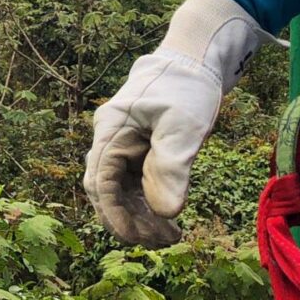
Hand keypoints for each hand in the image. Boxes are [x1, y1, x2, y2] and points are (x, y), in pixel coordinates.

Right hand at [84, 0, 271, 245]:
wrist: (199, 57)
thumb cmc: (188, 86)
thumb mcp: (183, 127)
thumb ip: (171, 168)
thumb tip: (165, 213)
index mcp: (111, 129)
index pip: (100, 181)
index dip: (114, 214)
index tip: (137, 239)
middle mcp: (112, 137)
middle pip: (108, 189)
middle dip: (130, 219)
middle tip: (162, 242)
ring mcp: (125, 142)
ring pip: (122, 188)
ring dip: (141, 214)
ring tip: (170, 235)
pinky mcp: (141, 145)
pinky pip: (136, 180)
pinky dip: (150, 200)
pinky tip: (169, 216)